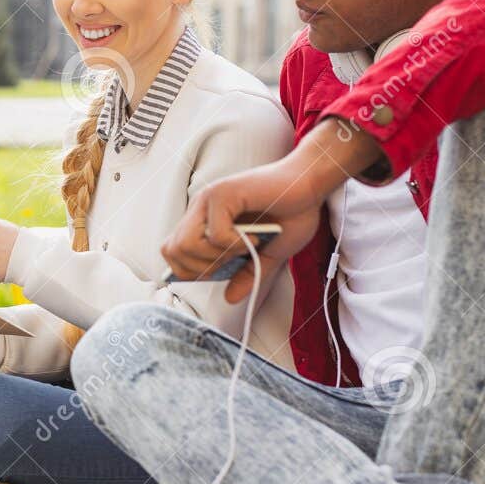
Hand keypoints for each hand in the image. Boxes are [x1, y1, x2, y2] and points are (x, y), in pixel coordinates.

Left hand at [162, 119, 384, 301]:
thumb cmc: (291, 212)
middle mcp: (201, 209)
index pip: (173, 251)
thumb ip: (247, 274)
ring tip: (243, 249)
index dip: (191, 270)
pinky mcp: (223, 194)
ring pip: (186, 244)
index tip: (222, 271)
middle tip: (232, 261)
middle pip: (172, 251)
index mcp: (204, 220)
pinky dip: (234, 245)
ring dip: (215, 256)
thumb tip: (230, 298)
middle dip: (201, 268)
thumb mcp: (267, 254)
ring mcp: (209, 199)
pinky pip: (214, 234)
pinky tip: (254, 238)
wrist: (312, 186)